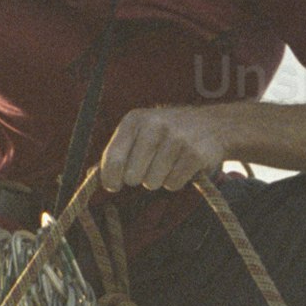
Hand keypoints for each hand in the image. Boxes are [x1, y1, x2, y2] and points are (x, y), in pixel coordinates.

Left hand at [93, 103, 243, 193]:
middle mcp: (154, 126)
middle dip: (140, 178)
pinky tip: (183, 166)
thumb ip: (116, 152)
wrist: (215, 125)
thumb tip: (90, 176)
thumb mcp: (140, 132)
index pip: (112, 160)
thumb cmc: (168, 132)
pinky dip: (176, 181)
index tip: (115, 184)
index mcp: (134, 120)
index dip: (111, 179)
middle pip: (132, 177)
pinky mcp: (194, 155)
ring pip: (152, 183)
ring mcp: (175, 139)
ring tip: (169, 163)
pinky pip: (173, 184)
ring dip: (159, 179)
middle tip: (152, 165)